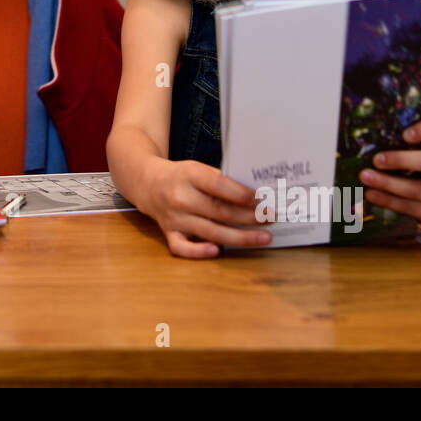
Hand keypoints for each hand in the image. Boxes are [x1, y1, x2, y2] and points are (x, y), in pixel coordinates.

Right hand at [141, 159, 271, 258]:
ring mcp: (174, 218)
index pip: (218, 186)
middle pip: (219, 211)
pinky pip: (183, 248)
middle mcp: (180, 198)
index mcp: (189, 176)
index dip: (241, 194)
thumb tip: (256, 196)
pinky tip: (218, 251)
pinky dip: (199, 252)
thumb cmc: (182, 177)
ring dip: (241, 237)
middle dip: (250, 216)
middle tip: (272, 218)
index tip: (263, 199)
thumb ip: (220, 180)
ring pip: (211, 231)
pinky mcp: (169, 233)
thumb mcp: (198, 168)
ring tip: (264, 238)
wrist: (148, 184)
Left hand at [361, 120, 420, 228]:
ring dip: (387, 183)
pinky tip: (371, 194)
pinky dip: (388, 201)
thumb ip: (410, 140)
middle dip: (400, 160)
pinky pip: (411, 209)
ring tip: (365, 176)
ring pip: (416, 190)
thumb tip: (375, 128)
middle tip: (376, 159)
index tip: (405, 134)